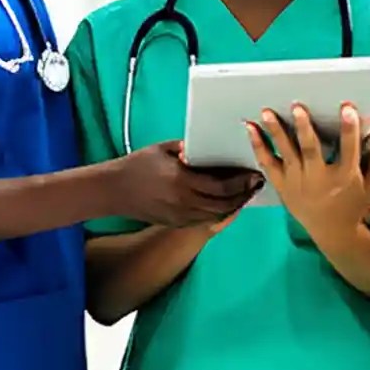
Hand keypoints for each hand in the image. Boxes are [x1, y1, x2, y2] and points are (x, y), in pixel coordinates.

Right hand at [114, 141, 261, 227]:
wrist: (113, 190)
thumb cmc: (137, 165)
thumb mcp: (163, 149)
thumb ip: (187, 149)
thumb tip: (210, 146)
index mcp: (181, 182)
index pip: (221, 187)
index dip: (241, 182)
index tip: (254, 173)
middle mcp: (183, 203)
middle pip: (224, 204)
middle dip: (244, 194)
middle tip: (256, 183)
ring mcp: (180, 216)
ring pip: (217, 215)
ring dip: (234, 205)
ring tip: (246, 192)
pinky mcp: (176, 223)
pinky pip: (205, 219)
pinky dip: (220, 211)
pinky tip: (226, 202)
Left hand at [247, 103, 369, 234]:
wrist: (333, 232)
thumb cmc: (356, 203)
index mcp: (345, 177)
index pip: (349, 149)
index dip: (349, 128)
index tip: (347, 107)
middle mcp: (319, 180)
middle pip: (310, 150)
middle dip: (304, 128)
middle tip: (297, 107)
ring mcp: (298, 183)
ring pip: (285, 154)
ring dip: (276, 132)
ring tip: (266, 112)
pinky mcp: (283, 187)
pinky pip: (267, 164)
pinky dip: (258, 146)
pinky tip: (250, 128)